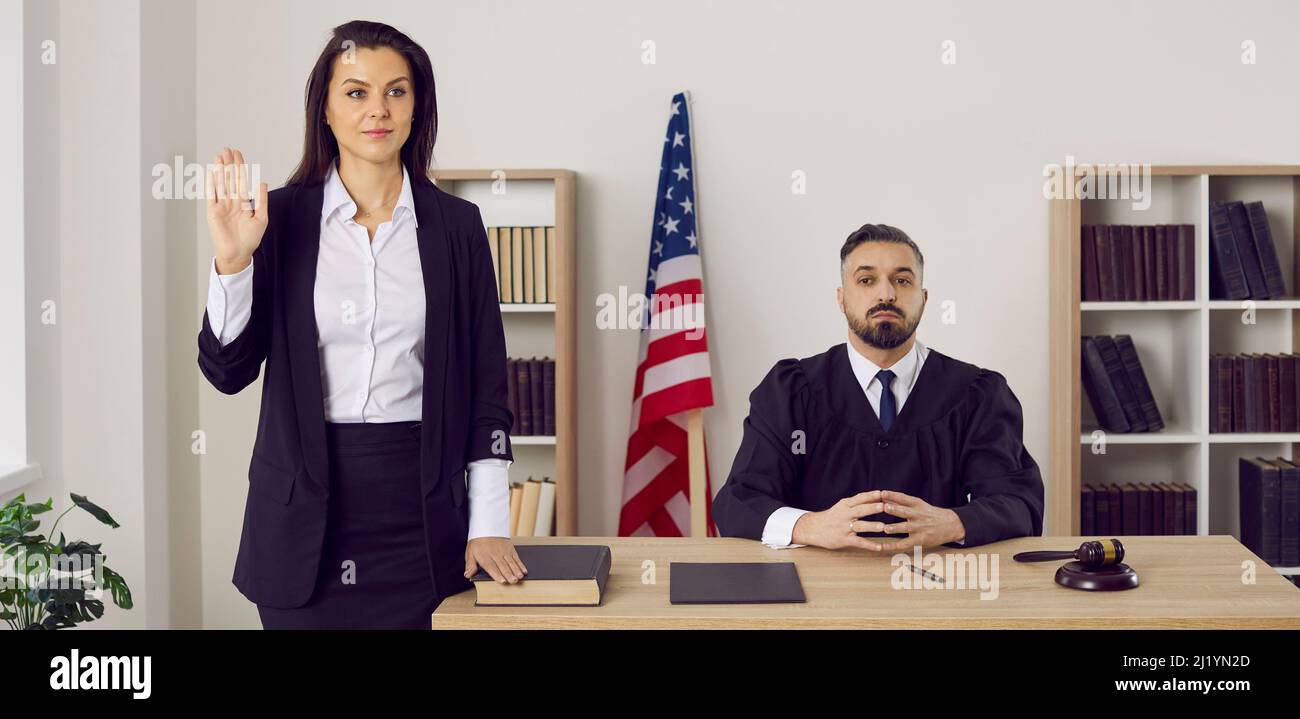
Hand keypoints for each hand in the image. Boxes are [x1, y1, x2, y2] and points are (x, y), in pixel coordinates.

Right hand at [206, 146, 268, 273]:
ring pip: (220, 183)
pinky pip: (211, 194)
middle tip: (228, 149)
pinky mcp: (212, 211)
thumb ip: (261, 200)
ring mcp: (221, 205)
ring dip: (220, 170)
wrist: (238, 253)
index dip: (240, 167)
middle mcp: (232, 201)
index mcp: (244, 202)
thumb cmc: (251, 238)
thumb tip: (262, 182)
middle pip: (230, 178)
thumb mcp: (261, 218)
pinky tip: (212, 172)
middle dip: (229, 164)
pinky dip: (211, 183)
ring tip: (219, 156)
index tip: (238, 154)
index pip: (242, 180)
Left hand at [463, 537, 528, 583]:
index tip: (503, 581)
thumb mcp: (470, 552)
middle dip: (509, 574)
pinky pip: (516, 557)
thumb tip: (467, 575)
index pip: (491, 567)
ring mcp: (504, 552)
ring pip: (511, 562)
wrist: (486, 527)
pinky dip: (520, 564)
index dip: (497, 575)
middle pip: (503, 566)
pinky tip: (524, 571)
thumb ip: (470, 565)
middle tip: (514, 581)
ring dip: (516, 570)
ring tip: (520, 577)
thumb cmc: (478, 542)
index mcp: (485, 557)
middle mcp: (495, 555)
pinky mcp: (510, 549)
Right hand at [791, 490, 890, 549]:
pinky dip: (869, 545)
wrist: (813, 528)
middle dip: (872, 508)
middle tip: (884, 506)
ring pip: (859, 526)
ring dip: (871, 526)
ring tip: (883, 526)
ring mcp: (844, 528)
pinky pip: (858, 542)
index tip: (882, 493)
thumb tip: (877, 497)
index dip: (871, 496)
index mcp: (845, 505)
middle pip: (860, 510)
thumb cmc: (832, 517)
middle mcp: (844, 515)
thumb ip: (857, 503)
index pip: (859, 498)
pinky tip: (879, 547)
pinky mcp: (843, 539)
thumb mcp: (842, 506)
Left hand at [868, 490, 965, 551]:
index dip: (893, 496)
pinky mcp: (920, 540)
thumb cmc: (930, 514)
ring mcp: (919, 528)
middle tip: (884, 507)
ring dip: (896, 528)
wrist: (951, 524)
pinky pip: (905, 544)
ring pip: (906, 528)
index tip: (882, 493)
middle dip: (895, 509)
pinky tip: (883, 547)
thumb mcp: (918, 504)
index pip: (904, 498)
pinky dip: (893, 546)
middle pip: (906, 512)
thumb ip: (900, 501)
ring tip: (886, 528)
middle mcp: (918, 515)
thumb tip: (883, 495)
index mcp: (917, 504)